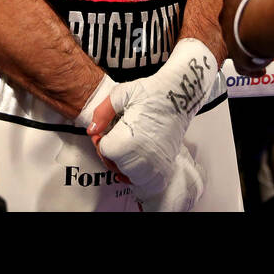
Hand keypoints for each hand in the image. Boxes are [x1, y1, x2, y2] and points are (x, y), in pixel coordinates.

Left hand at [93, 39, 215, 202]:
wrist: (180, 93)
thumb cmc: (154, 92)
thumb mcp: (121, 94)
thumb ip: (102, 113)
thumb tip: (92, 130)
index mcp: (128, 141)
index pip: (104, 150)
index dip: (101, 138)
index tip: (105, 129)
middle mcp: (143, 158)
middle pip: (115, 165)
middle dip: (111, 151)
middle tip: (115, 134)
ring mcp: (156, 164)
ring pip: (130, 175)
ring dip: (124, 164)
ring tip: (126, 145)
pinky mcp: (166, 165)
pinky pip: (149, 182)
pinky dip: (139, 175)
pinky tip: (135, 162)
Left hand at [218, 0, 273, 75]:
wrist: (263, 20)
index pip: (238, 0)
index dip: (251, 4)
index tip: (263, 7)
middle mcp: (226, 17)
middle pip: (236, 22)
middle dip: (250, 25)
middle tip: (266, 28)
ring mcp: (229, 38)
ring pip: (238, 44)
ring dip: (251, 46)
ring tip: (268, 47)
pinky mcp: (236, 58)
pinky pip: (242, 67)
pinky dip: (252, 69)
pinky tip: (262, 70)